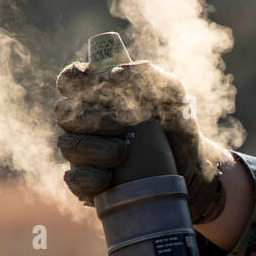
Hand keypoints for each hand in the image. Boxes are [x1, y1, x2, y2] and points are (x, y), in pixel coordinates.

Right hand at [55, 59, 227, 223]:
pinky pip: (73, 179)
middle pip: (64, 113)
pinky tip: (109, 177)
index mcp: (98, 97)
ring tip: (123, 152)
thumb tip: (114, 74)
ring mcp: (83, 152)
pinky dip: (88, 177)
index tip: (90, 79)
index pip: (69, 80)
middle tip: (124, 126)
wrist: (191, 166)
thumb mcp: (173, 95)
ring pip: (68, 145)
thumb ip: (150, 74)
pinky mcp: (87, 181)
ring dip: (93, 148)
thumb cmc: (177, 124)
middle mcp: (84, 122)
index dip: (72, 77)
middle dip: (91, 118)